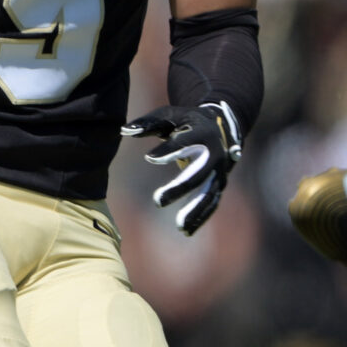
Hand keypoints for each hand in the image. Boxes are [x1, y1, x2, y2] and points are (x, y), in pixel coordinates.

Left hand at [124, 101, 241, 235]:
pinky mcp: (219, 184)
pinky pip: (212, 203)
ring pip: (209, 193)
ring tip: (179, 226)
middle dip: (180, 188)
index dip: (169, 150)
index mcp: (202, 133)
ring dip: (195, 210)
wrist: (221, 126)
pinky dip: (201, 217)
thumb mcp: (169, 116)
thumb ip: (148, 123)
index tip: (148, 158)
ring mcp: (220, 171)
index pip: (185, 143)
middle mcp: (215, 154)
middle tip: (157, 201)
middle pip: (199, 174)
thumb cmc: (186, 122)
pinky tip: (186, 231)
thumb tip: (124, 131)